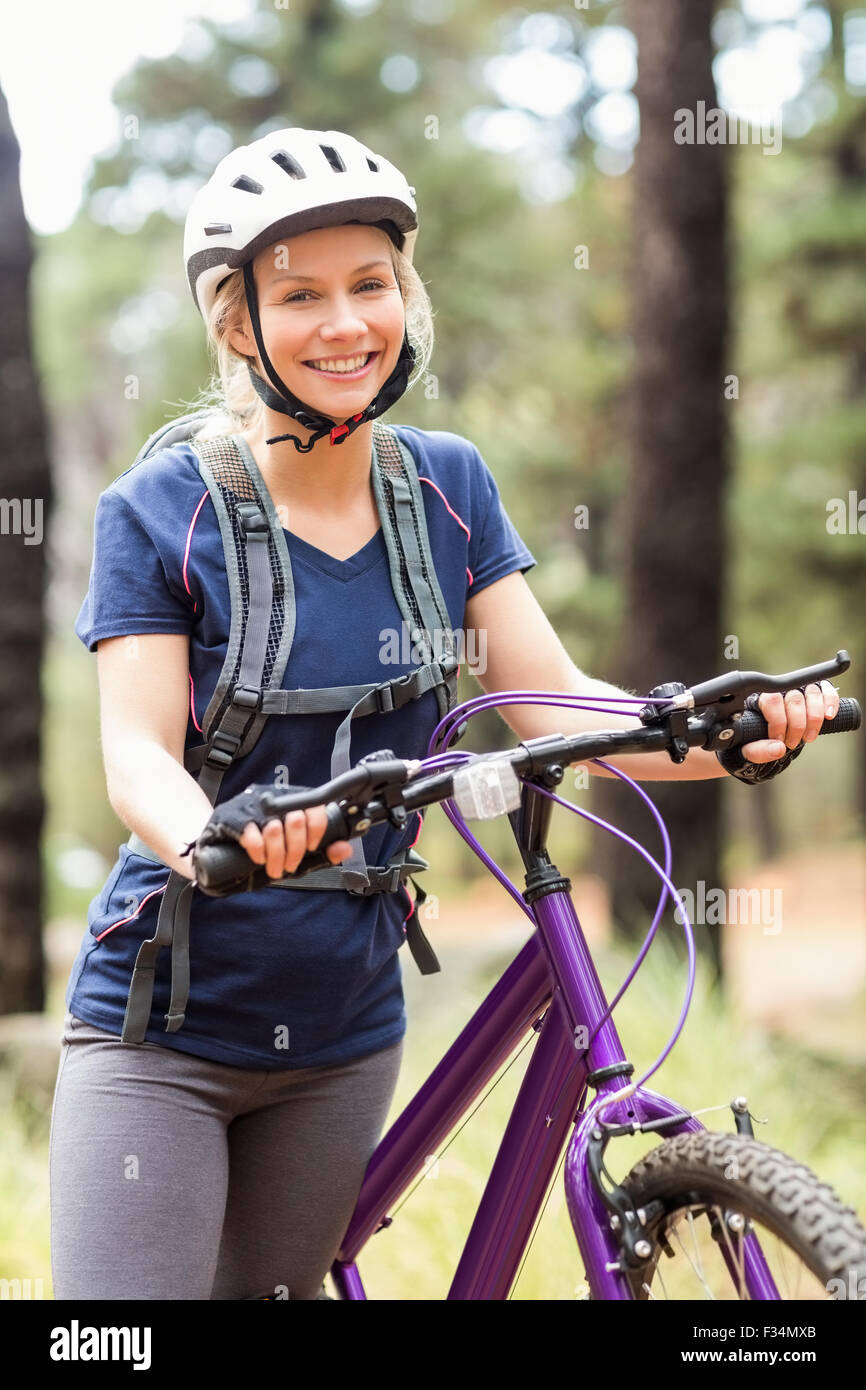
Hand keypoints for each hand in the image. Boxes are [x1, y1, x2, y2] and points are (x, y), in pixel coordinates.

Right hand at [239, 805, 353, 878]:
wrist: (217, 845)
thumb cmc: (259, 849)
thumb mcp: (293, 852)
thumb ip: (320, 851)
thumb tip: (345, 848)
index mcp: (291, 801)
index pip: (315, 807)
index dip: (317, 831)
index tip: (311, 847)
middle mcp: (273, 798)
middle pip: (297, 820)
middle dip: (295, 851)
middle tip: (289, 866)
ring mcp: (251, 805)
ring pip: (275, 829)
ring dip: (277, 856)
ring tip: (273, 867)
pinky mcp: (230, 816)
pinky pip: (251, 834)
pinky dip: (258, 852)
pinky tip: (257, 859)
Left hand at [740, 679, 838, 765]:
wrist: (767, 741)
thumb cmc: (753, 744)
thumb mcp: (748, 751)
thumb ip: (758, 751)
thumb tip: (779, 749)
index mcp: (759, 699)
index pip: (772, 700)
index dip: (779, 722)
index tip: (780, 740)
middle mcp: (780, 691)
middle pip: (794, 698)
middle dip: (797, 725)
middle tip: (792, 744)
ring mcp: (799, 690)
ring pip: (812, 693)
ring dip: (814, 718)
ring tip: (808, 738)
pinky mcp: (815, 694)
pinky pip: (827, 691)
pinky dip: (830, 702)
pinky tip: (829, 716)